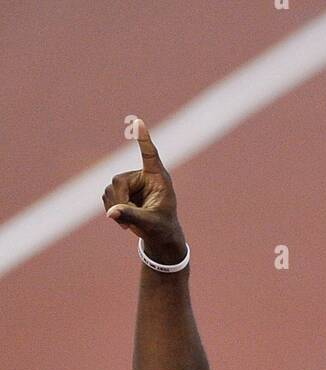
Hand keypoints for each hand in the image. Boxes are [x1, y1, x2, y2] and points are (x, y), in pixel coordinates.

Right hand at [102, 117, 184, 260]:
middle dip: (119, 202)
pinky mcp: (120, 190)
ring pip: (110, 189)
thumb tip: (111, 213)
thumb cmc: (162, 227)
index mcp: (158, 178)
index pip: (150, 155)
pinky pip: (106, 197)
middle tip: (126, 221)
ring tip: (129, 224)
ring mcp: (130, 182)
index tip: (138, 122)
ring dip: (116, 208)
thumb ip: (132, 216)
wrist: (159, 235)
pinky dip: (112, 210)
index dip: (143, 139)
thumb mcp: (150, 224)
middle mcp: (143, 176)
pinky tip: (123, 221)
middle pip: (118, 181)